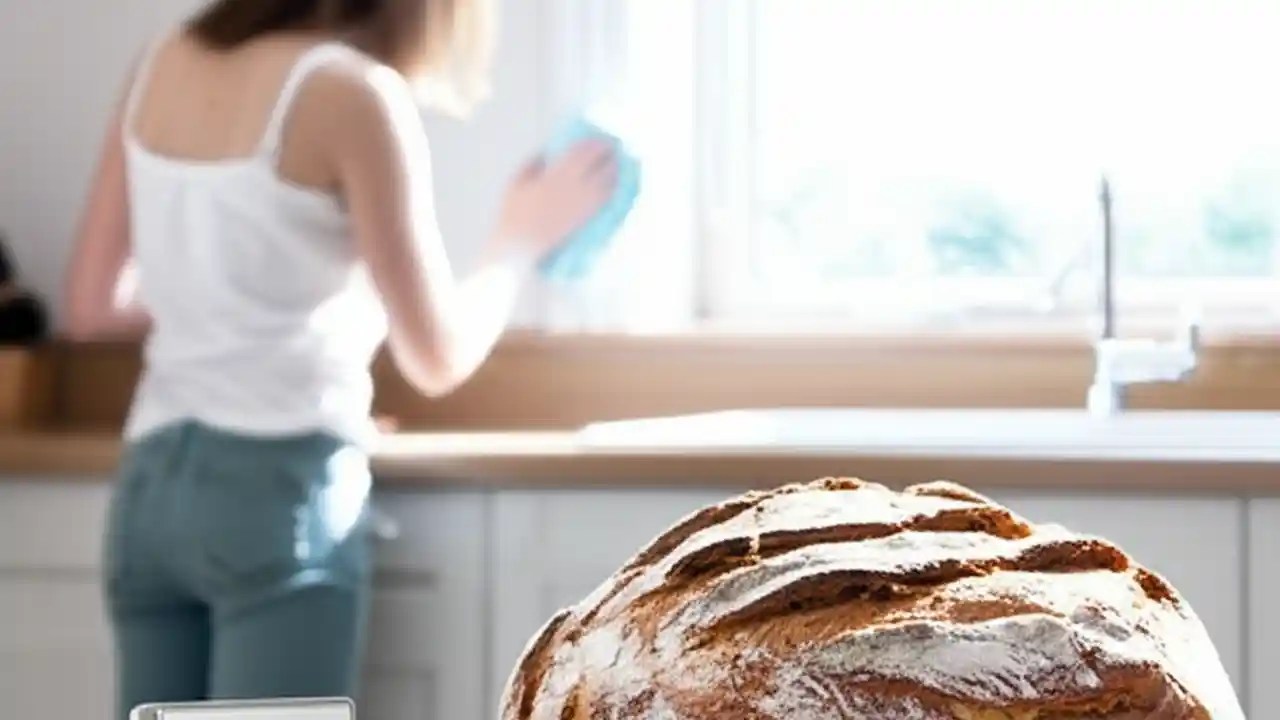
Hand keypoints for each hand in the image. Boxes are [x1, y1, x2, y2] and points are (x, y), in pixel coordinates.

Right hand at [493, 139, 617, 260]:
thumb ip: (534, 161)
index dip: (596, 144)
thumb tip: (549, 149)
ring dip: (615, 173)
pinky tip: (614, 187)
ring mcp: (582, 206)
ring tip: (617, 167)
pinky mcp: (586, 221)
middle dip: (610, 157)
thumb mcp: (518, 180)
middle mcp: (574, 189)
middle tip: (614, 151)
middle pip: (601, 167)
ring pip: (608, 185)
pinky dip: (612, 192)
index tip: (602, 140)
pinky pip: (605, 203)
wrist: (520, 245)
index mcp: (556, 175)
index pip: (583, 153)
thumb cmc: (514, 213)